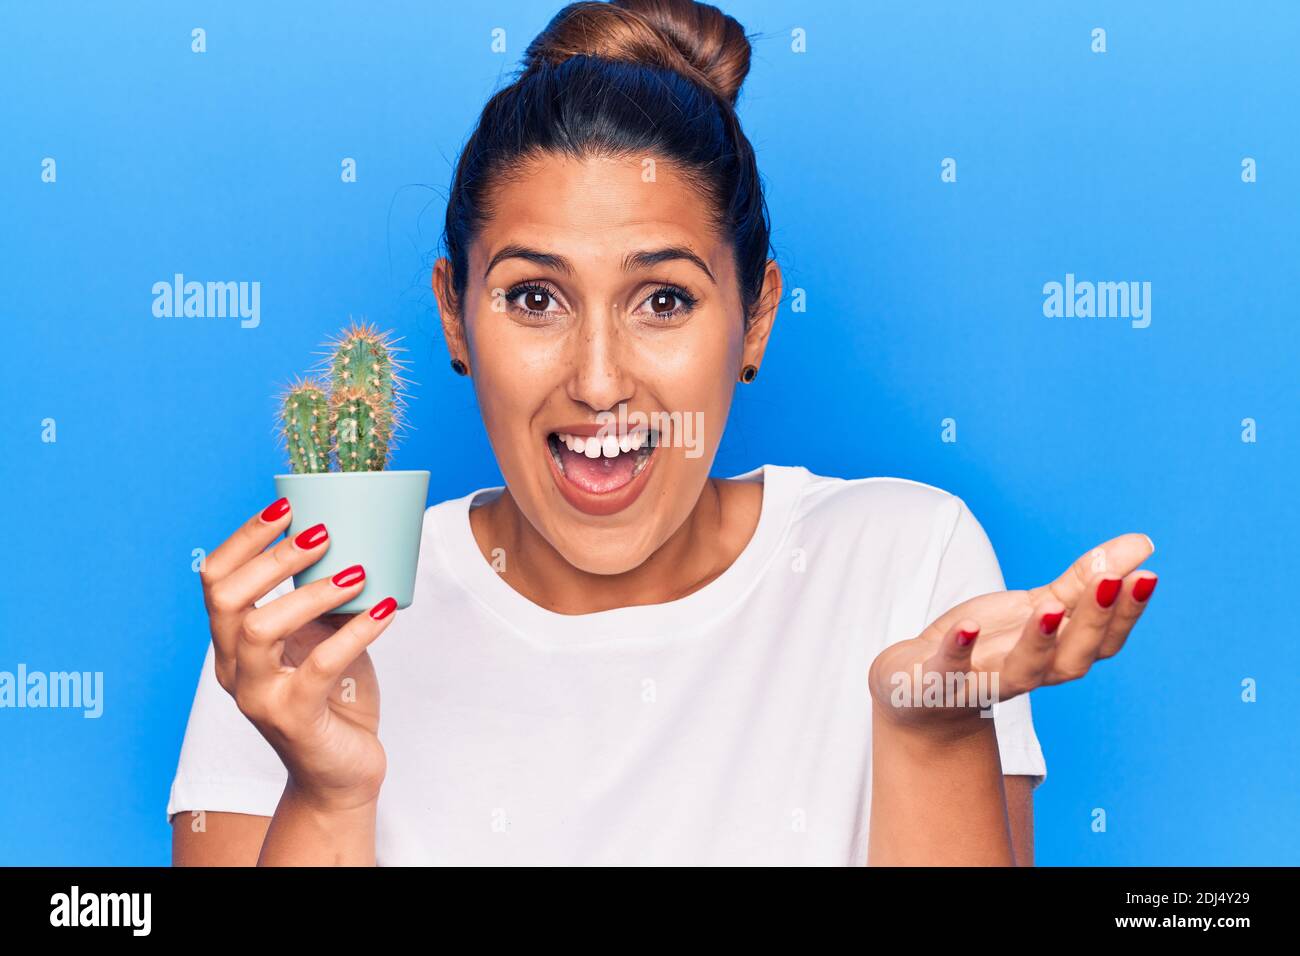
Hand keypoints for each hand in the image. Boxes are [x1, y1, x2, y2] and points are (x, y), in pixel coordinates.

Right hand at [198, 496, 398, 810]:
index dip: (245, 538)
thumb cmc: (333, 699)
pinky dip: (356, 632)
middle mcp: (234, 669)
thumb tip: (350, 536)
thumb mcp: (321, 638)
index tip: (285, 507)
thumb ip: (320, 598)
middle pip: (227, 598)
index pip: (215, 579)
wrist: (341, 774)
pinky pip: (320, 666)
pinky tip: (387, 608)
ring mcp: (259, 697)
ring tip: (358, 572)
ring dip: (312, 592)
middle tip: (323, 534)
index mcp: (233, 644)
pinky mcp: (295, 719)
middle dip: (274, 557)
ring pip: (261, 629)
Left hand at [869, 533, 1157, 735]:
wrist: (920, 694)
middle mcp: (1028, 676)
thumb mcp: (1035, 607)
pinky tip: (967, 625)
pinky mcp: (938, 682)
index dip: (1125, 612)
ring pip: (1020, 672)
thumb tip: (1142, 545)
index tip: (1146, 575)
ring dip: (1037, 642)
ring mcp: (983, 683)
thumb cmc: (987, 646)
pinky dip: (959, 651)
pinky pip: (950, 671)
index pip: (1102, 641)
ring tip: (1048, 608)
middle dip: (1092, 622)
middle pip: (1071, 659)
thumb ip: (1082, 582)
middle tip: (1110, 582)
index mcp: (1056, 657)